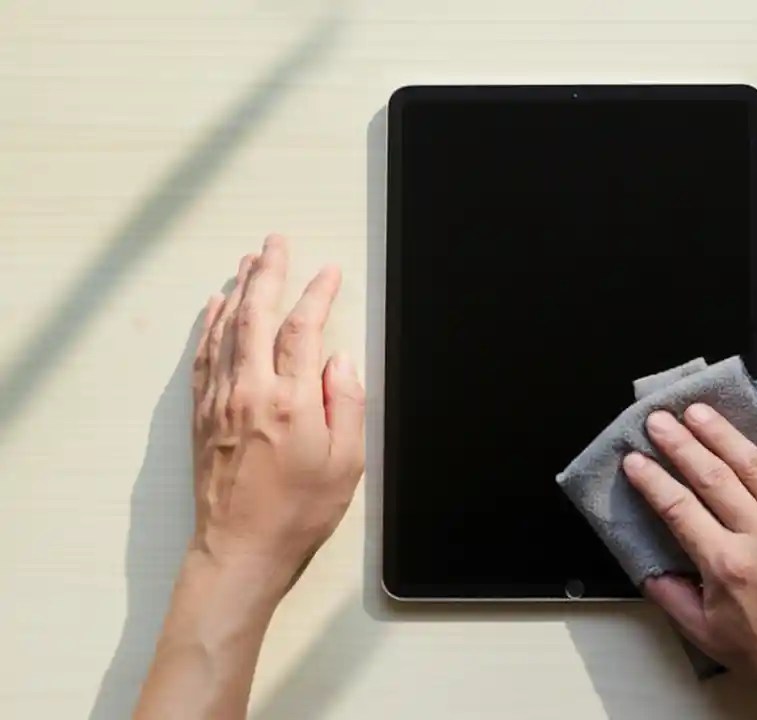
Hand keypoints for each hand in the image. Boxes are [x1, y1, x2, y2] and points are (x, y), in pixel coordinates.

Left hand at [191, 234, 364, 592]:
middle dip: (268, 274)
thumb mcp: (346, 462)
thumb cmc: (298, 511)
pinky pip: (204, 357)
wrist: (240, 550)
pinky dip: (210, 326)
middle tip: (276, 243)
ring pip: (225, 330)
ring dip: (238, 292)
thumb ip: (346, 403)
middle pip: (256, 316)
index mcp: (290, 401)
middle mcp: (249, 392)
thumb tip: (340, 361)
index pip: (303, 330)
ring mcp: (220, 402)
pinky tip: (215, 309)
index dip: (316, 294)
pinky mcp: (203, 416)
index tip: (328, 273)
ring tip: (248, 263)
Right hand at [623, 404, 756, 719]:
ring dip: (724, 433)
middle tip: (659, 420)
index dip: (652, 480)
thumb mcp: (704, 632)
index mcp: (729, 566)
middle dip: (681, 444)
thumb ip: (669, 595)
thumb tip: (645, 565)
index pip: (679, 508)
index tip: (635, 460)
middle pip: (714, 476)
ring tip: (700, 411)